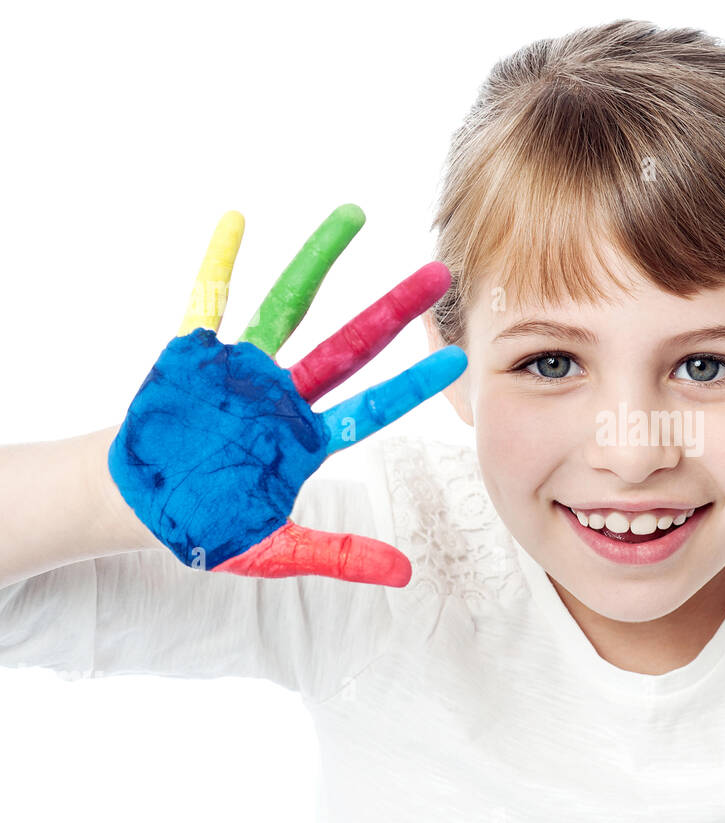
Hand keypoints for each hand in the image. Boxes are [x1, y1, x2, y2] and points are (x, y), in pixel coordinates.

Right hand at [107, 204, 466, 586]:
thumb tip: (405, 575)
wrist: (136, 504)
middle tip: (439, 274)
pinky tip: (237, 220)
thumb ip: (336, 557)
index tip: (457, 361)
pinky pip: (208, 299)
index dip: (412, 387)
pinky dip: (219, 262)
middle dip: (394, 310)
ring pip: (289, 306)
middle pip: (349, 344)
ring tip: (356, 214)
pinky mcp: (193, 355)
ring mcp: (242, 371)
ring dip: (320, 262)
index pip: (372, 407)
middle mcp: (283, 396)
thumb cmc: (206, 522)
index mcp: (305, 440)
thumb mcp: (273, 550)